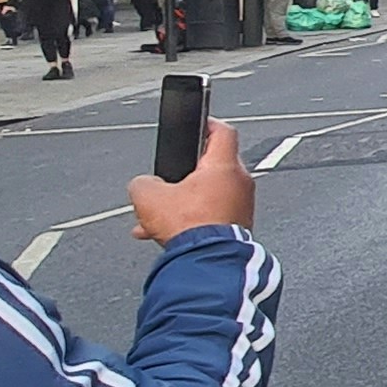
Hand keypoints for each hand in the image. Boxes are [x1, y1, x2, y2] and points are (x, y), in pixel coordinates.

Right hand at [132, 119, 252, 240]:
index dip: (207, 123)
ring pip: (210, 195)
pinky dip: (193, 220)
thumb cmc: (189, 227)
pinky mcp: (241, 226)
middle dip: (186, 175)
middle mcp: (241, 182)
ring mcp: (243, 206)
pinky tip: (167, 233)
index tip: (199, 123)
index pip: (222, 131)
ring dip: (185, 202)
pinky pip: (214, 216)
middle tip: (169, 180)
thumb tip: (143, 185)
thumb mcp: (148, 196)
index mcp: (224, 165)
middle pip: (212, 166)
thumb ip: (142, 182)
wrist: (208, 263)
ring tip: (159, 216)